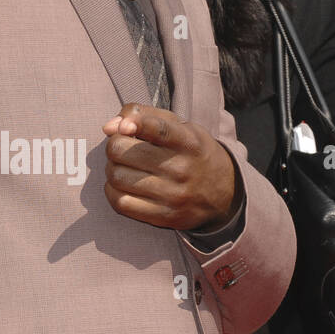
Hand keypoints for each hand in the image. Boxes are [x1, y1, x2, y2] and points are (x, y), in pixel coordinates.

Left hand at [102, 104, 238, 231]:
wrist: (225, 193)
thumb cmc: (193, 153)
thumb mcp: (181, 126)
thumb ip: (144, 116)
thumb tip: (109, 127)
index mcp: (189, 142)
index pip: (158, 129)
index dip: (134, 123)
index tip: (125, 125)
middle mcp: (181, 169)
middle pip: (121, 151)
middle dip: (114, 145)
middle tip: (121, 148)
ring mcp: (172, 195)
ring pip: (117, 177)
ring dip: (112, 168)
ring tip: (123, 166)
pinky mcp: (163, 217)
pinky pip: (120, 203)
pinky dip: (112, 191)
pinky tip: (123, 186)